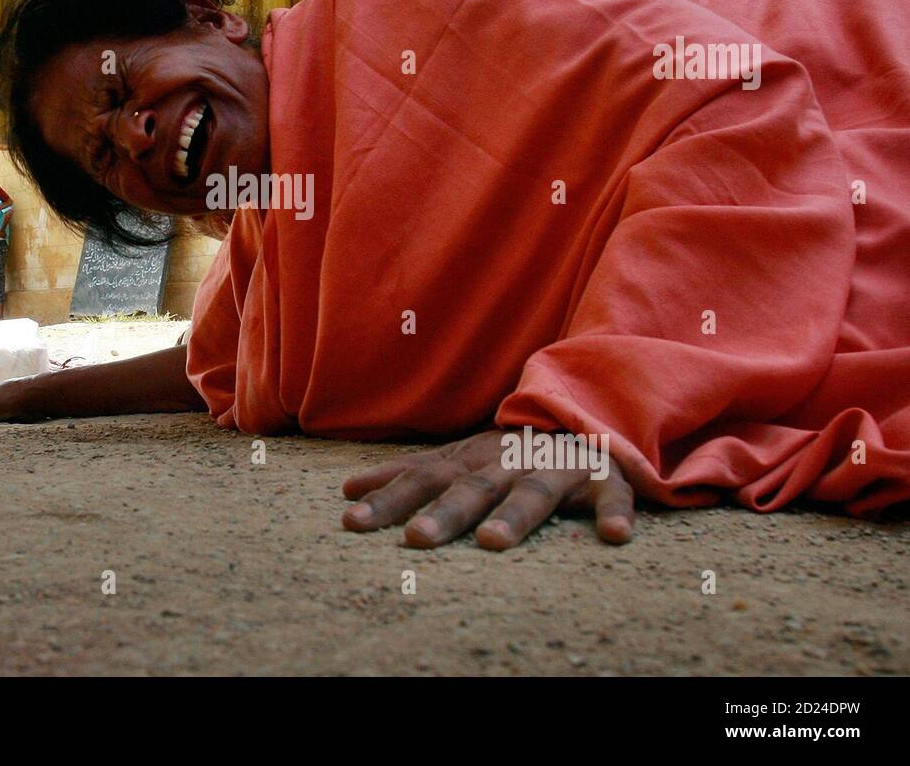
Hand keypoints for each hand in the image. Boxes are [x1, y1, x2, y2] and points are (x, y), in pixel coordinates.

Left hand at [342, 428, 633, 550]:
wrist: (581, 419)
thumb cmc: (508, 455)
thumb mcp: (456, 459)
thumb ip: (407, 477)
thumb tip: (347, 492)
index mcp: (470, 462)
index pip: (422, 479)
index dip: (387, 499)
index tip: (350, 521)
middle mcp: (507, 463)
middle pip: (472, 489)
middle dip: (444, 513)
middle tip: (416, 539)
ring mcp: (555, 468)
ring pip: (535, 492)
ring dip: (515, 516)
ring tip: (493, 543)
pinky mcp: (602, 479)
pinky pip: (612, 496)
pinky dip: (614, 512)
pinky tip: (614, 536)